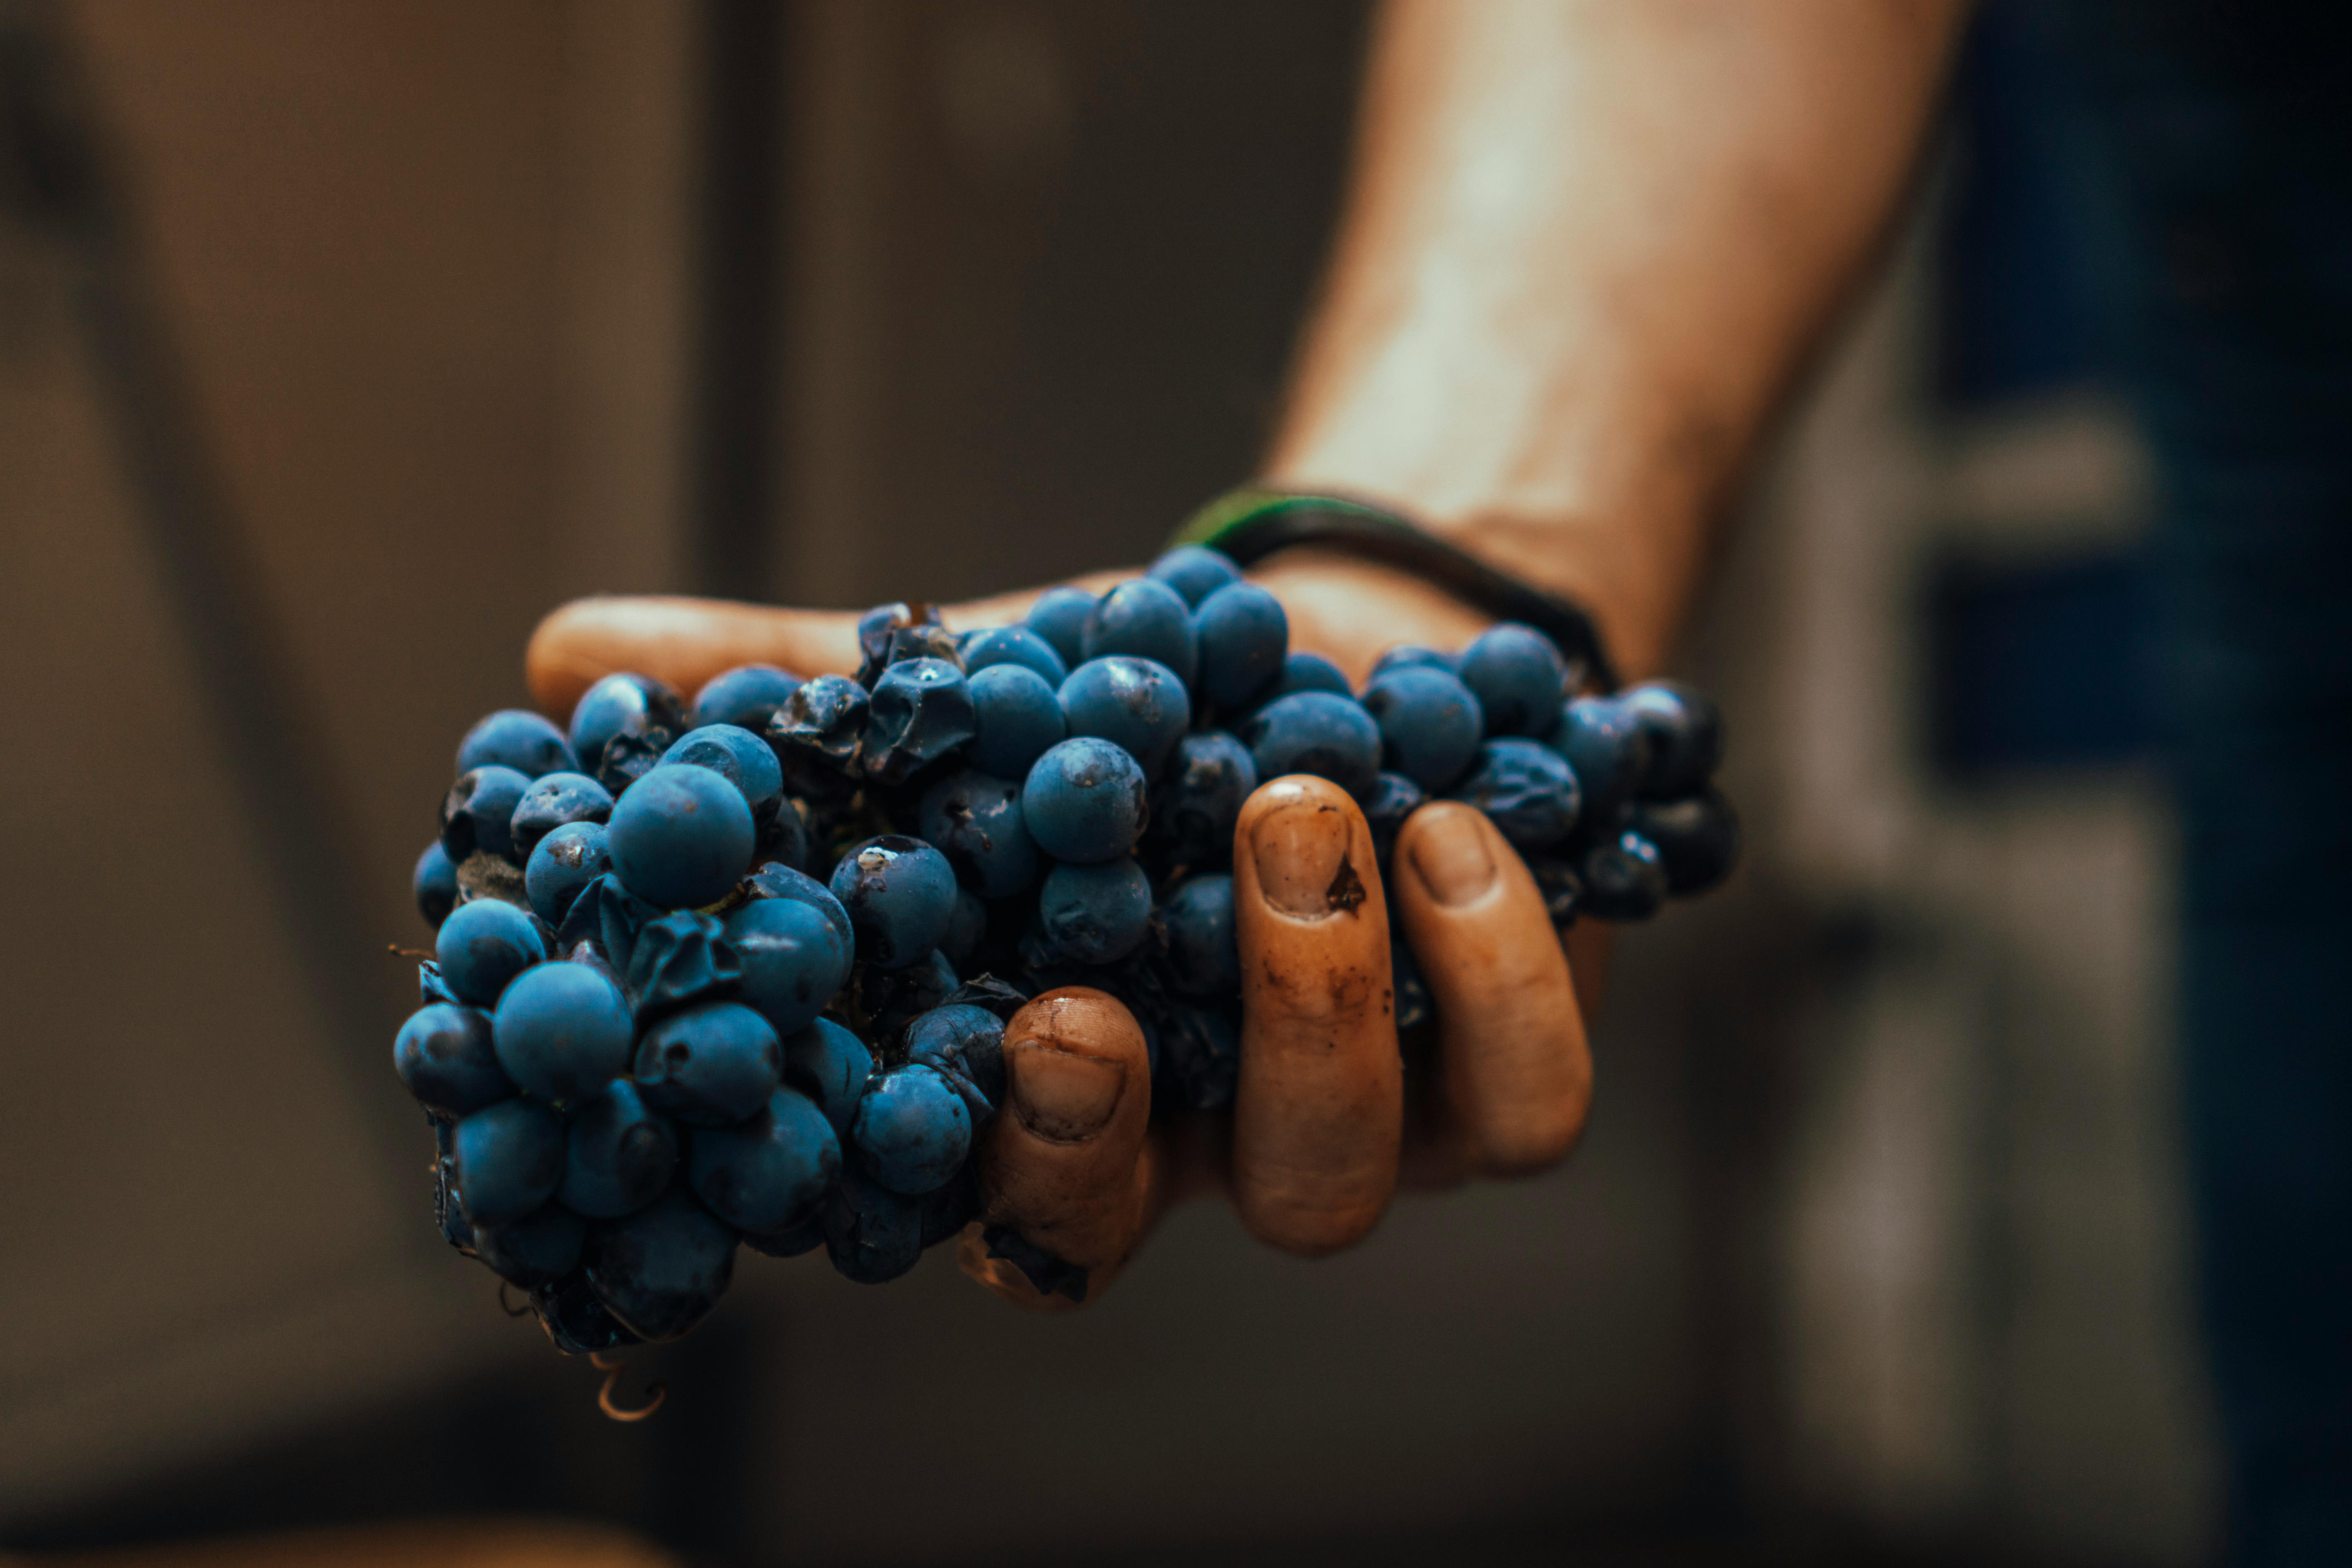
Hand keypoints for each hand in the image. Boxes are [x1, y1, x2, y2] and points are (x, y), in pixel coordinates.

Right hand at [527, 558, 1609, 1307]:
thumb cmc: (1144, 704)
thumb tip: (564, 657)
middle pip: (1131, 1229)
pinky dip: (1501, 974)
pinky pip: (1526, 1093)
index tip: (998, 1037)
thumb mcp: (977, 683)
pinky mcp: (1502, 1066)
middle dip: (1116, 1119)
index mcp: (1048, 1087)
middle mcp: (1192, 1140)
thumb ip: (795, 687)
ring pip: (1340, 1178)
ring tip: (1298, 811)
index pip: (987, 1197)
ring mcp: (1361, 1119)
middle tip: (1097, 984)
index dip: (989, 1155)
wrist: (1359, 648)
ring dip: (1315, 999)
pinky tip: (1453, 828)